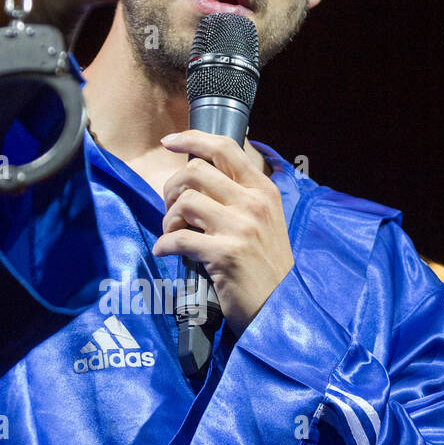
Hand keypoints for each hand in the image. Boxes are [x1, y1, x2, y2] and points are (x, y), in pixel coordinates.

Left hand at [152, 130, 295, 335]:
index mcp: (263, 190)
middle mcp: (253, 203)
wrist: (279, 305)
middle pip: (196, 172)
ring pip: (185, 202)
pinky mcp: (224, 254)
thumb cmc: (266, 265)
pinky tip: (165, 251)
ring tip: (172, 232)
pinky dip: (164, 245)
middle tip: (171, 209)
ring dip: (168, 218)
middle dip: (172, 188)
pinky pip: (179, 238)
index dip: (191, 139)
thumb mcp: (265, 220)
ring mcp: (240, 228)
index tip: (169, 142)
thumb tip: (198, 176)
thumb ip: (240, 196)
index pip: (225, 147)